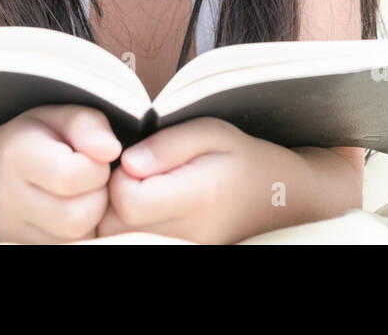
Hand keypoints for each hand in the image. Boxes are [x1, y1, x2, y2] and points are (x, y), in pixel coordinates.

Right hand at [0, 104, 122, 243]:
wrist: (2, 167)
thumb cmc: (42, 138)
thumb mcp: (64, 117)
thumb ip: (89, 126)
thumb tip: (111, 150)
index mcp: (16, 156)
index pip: (71, 177)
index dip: (95, 168)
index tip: (90, 158)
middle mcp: (8, 200)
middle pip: (76, 218)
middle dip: (96, 197)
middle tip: (89, 180)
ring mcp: (13, 232)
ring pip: (76, 238)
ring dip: (91, 218)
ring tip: (81, 195)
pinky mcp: (25, 247)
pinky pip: (70, 246)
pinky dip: (82, 233)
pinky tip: (73, 212)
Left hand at [96, 117, 280, 243]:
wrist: (274, 198)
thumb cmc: (240, 157)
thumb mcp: (210, 132)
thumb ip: (166, 145)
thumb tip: (127, 163)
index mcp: (198, 198)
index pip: (127, 199)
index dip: (120, 175)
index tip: (137, 159)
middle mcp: (188, 235)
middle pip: (114, 224)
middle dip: (113, 195)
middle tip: (137, 173)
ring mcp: (182, 251)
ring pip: (117, 237)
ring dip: (119, 212)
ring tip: (143, 188)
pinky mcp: (175, 255)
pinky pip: (132, 243)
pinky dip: (130, 226)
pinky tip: (149, 207)